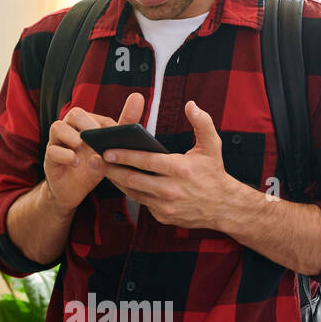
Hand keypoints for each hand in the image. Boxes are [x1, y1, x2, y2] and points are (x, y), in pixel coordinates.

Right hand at [43, 92, 144, 212]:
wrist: (73, 191)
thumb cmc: (93, 167)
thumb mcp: (111, 148)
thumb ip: (123, 126)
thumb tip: (138, 97)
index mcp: (84, 126)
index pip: (93, 115)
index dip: (104, 123)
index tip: (115, 136)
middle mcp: (70, 130)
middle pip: (74, 113)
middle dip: (87, 123)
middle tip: (97, 137)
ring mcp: (57, 144)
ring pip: (57, 127)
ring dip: (72, 136)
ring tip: (82, 147)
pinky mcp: (50, 159)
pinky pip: (52, 151)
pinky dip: (65, 155)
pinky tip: (76, 162)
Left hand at [98, 100, 241, 229]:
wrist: (225, 207)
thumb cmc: (214, 173)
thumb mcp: (213, 146)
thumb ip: (202, 123)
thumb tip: (191, 105)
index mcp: (180, 170)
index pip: (146, 161)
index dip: (124, 155)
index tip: (107, 150)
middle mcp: (171, 189)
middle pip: (132, 179)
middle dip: (111, 169)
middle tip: (95, 159)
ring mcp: (166, 206)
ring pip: (133, 192)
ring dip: (115, 180)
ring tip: (102, 168)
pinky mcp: (162, 216)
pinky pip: (141, 202)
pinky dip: (130, 191)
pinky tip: (120, 180)